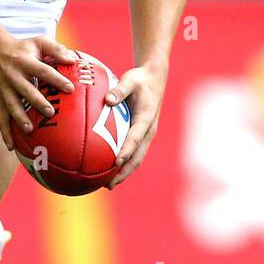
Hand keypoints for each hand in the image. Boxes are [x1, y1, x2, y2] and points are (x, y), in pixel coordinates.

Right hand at [0, 34, 79, 151]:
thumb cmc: (23, 48)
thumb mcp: (39, 41)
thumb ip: (56, 49)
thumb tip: (73, 60)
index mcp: (24, 61)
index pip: (42, 70)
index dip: (56, 79)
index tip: (71, 88)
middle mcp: (12, 75)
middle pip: (25, 90)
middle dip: (37, 102)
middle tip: (50, 113)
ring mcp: (2, 88)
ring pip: (10, 105)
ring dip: (19, 118)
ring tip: (30, 130)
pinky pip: (0, 116)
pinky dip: (4, 131)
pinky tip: (11, 146)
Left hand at [104, 61, 166, 187]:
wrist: (154, 78)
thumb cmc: (139, 79)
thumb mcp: (130, 80)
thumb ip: (119, 90)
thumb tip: (108, 100)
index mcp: (145, 119)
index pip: (135, 138)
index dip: (126, 151)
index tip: (117, 162)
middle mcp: (148, 131)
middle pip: (137, 157)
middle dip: (124, 172)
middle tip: (109, 184)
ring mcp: (146, 135)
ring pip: (136, 158)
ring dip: (124, 172)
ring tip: (108, 185)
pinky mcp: (142, 135)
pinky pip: (133, 152)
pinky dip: (124, 163)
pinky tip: (109, 170)